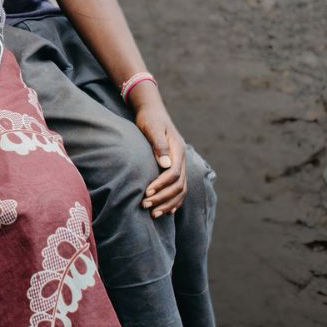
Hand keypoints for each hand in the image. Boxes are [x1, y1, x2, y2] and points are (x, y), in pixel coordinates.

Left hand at [130, 92, 186, 216]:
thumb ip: (159, 145)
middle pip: (179, 186)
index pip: (174, 174)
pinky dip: (174, 201)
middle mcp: (182, 159)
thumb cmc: (150, 119)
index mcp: (178, 149)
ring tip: (152, 214)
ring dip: (168, 203)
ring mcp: (180, 164)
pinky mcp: (175, 168)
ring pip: (181, 190)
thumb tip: (166, 166)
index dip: (161, 186)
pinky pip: (180, 188)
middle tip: (144, 206)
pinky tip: (166, 211)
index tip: (146, 193)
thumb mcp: (152, 128)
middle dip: (162, 198)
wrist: (153, 112)